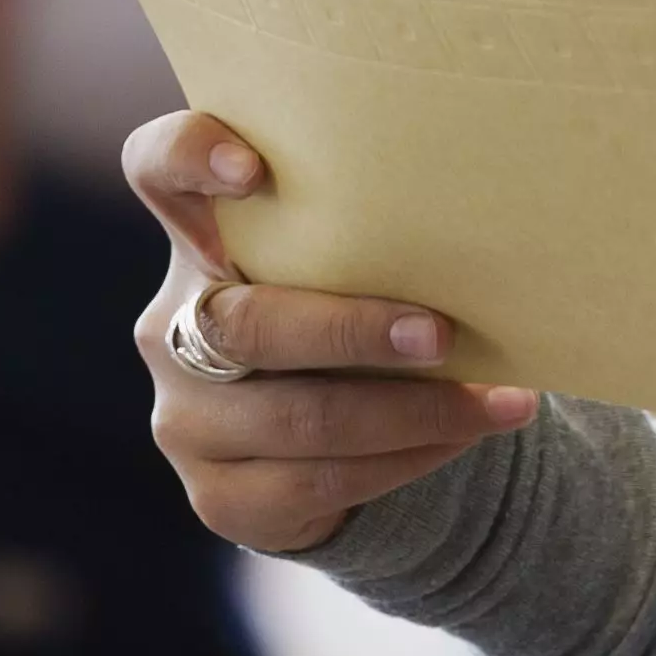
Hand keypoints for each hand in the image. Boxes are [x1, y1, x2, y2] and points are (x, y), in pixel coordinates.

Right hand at [124, 109, 535, 553]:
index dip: (189, 159)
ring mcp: (187, 420)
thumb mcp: (347, 270)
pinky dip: (405, 460)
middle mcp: (174, 328)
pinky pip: (318, 482)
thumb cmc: (355, 316)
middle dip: (353, 331)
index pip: (158, 170)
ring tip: (496, 402)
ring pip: (299, 418)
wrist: (338, 448)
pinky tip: (460, 440)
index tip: (253, 170)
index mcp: (198, 241)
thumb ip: (368, 239)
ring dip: (413, 412)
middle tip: (442, 333)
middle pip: (248, 324)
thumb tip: (484, 224)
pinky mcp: (219, 497)